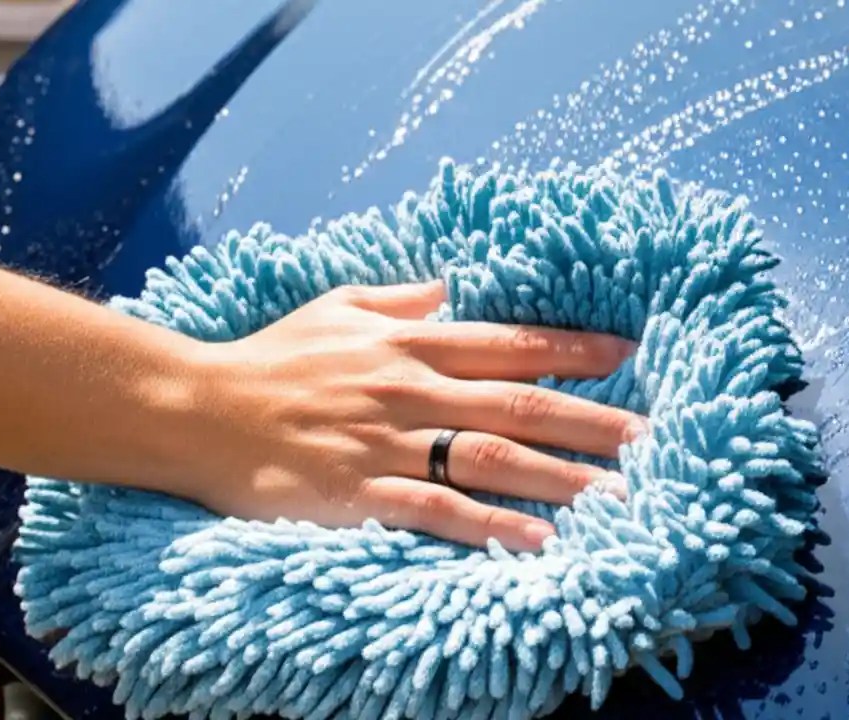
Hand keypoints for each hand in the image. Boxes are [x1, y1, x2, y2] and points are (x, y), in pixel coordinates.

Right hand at [173, 281, 641, 550]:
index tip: (628, 355)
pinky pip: (438, 511)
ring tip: (619, 496)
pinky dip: (490, 526)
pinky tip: (538, 541)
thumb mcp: (335, 308)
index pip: (508, 342)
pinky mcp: (359, 493)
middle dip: (592, 420)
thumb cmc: (268, 359)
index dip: (572, 348)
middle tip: (652, 437)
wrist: (196, 409)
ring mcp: (386, 443)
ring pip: (491, 458)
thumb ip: (399, 301)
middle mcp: (408, 389)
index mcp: (407, 344)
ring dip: (560, 477)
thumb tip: (453, 289)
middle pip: (518, 404)